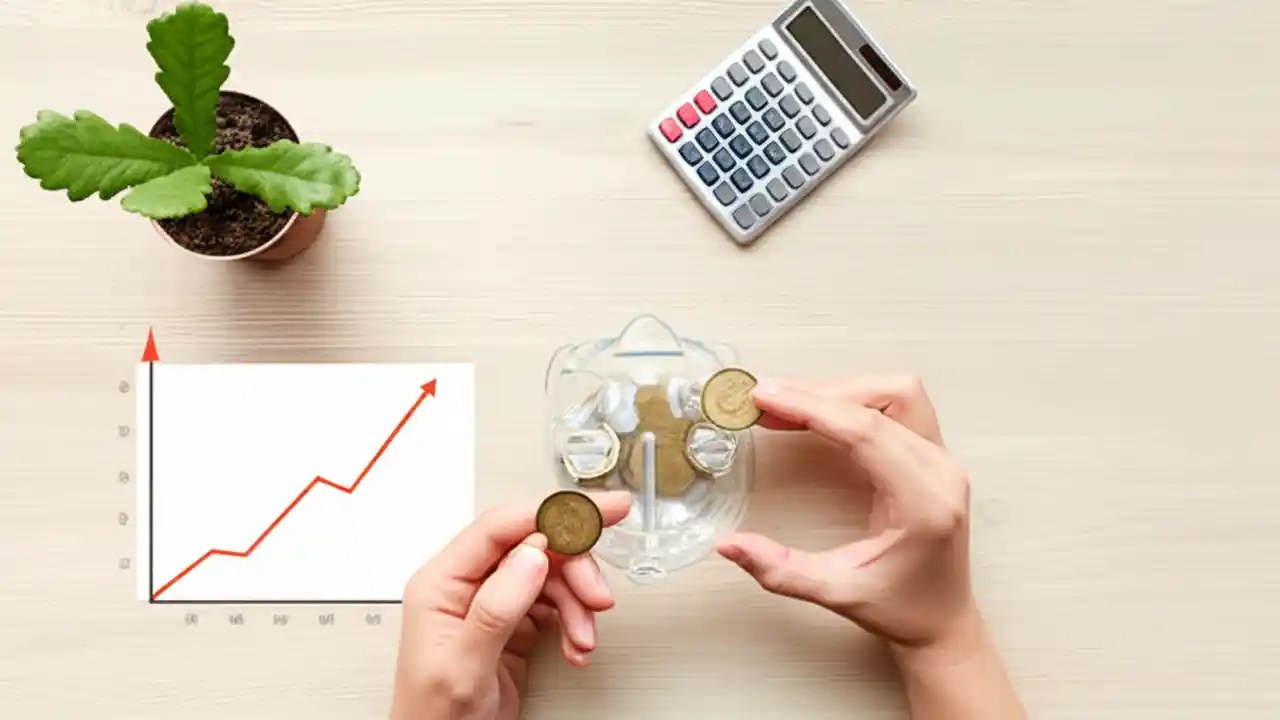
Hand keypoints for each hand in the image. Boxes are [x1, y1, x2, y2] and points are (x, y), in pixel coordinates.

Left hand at [391, 491, 630, 719]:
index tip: (601, 510)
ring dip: (577, 603)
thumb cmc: (433, 717)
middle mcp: (467, 583)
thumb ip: (495, 608)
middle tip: (600, 594)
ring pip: (551, 574)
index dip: (555, 512)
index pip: (503, 526)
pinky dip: (573, 622)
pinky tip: (575, 646)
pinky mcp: (513, 620)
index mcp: (442, 581)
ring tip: (583, 637)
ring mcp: (491, 600)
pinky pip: (555, 602)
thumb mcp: (462, 667)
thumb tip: (531, 555)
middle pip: (535, 546)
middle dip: (575, 568)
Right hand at [716, 375, 971, 647]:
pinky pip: (898, 407)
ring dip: (840, 390)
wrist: (945, 622)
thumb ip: (781, 571)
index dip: (812, 406)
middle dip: (819, 393)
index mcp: (925, 502)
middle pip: (883, 399)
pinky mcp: (934, 455)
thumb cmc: (902, 609)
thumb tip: (729, 545)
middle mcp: (942, 472)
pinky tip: (818, 412)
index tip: (766, 396)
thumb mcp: (837, 594)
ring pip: (895, 393)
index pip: (867, 431)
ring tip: (788, 404)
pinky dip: (855, 400)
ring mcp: (943, 459)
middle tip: (765, 401)